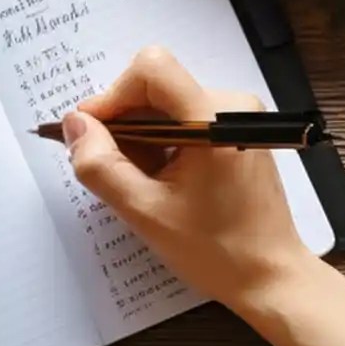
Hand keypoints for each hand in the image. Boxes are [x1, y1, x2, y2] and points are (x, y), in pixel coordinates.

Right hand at [66, 47, 315, 309]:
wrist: (270, 276)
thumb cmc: (215, 251)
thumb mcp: (144, 212)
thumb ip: (101, 165)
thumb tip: (75, 124)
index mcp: (214, 119)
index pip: (152, 69)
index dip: (112, 95)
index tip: (93, 133)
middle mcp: (232, 105)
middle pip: (156, 87)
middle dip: (125, 122)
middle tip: (114, 169)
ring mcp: (239, 116)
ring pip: (167, 103)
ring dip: (143, 136)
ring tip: (143, 181)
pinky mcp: (239, 130)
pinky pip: (186, 116)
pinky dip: (163, 141)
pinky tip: (164, 179)